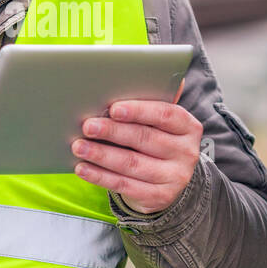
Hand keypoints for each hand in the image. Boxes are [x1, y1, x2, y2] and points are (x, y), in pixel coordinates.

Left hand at [70, 92, 202, 216]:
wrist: (168, 181)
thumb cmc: (156, 141)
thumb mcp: (160, 122)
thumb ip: (153, 100)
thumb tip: (144, 70)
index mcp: (188, 126)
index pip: (165, 114)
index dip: (139, 110)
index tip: (113, 108)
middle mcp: (186, 152)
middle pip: (145, 139)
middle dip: (113, 132)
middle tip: (87, 126)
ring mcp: (175, 177)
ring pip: (132, 164)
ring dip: (101, 155)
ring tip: (78, 146)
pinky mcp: (159, 197)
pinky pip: (125, 186)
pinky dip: (100, 176)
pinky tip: (82, 168)